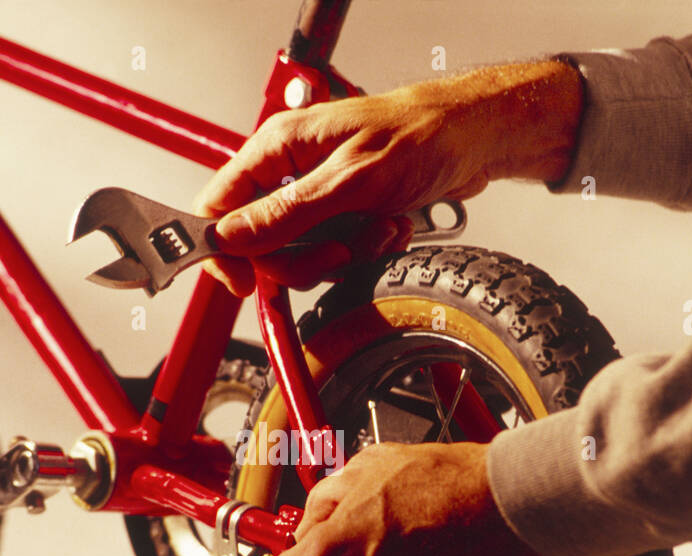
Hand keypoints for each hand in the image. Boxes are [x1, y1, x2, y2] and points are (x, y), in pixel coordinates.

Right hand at [194, 60, 582, 295]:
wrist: (473, 140)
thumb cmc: (420, 136)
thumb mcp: (348, 182)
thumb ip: (285, 214)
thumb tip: (231, 238)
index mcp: (276, 149)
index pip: (217, 208)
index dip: (225, 251)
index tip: (245, 282)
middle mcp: (290, 172)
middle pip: (262, 245)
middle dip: (305, 259)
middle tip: (339, 252)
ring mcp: (317, 196)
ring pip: (302, 256)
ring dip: (345, 255)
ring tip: (378, 228)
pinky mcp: (344, 215)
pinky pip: (337, 255)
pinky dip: (366, 250)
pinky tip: (389, 227)